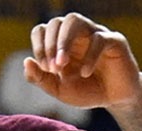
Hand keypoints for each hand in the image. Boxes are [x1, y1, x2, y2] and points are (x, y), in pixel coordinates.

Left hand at [23, 14, 141, 109]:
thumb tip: (26, 61)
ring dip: (63, 42)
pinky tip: (85, 74)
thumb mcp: (59, 90)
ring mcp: (96, 34)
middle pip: (57, 22)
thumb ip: (41, 79)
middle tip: (53, 69)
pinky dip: (89, 57)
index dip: (39, 46)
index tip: (45, 68)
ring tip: (62, 65)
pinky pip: (99, 39)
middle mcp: (77, 34)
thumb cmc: (86, 91)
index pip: (43, 29)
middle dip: (49, 45)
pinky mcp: (115, 40)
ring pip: (75, 20)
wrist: (114, 99)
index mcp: (61, 43)